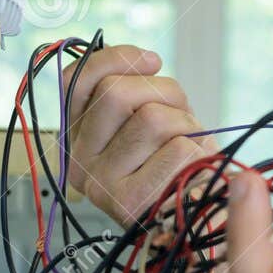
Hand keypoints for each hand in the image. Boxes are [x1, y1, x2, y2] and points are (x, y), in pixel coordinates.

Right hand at [61, 45, 214, 225]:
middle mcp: (78, 160)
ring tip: (187, 146)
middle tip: (179, 114)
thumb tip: (147, 60)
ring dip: (185, 124)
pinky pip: (177, 149)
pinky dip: (198, 150)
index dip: (116, 58)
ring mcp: (99, 184)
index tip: (153, 61)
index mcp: (76, 135)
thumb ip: (137, 91)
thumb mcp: (151, 119)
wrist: (195, 214)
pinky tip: (192, 168)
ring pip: (152, 119)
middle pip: (116, 93)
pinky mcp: (128, 203)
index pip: (74, 79)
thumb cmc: (175, 161)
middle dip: (162, 93)